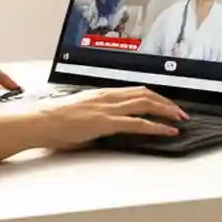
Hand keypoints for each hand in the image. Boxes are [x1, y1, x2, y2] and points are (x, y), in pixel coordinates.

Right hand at [35, 86, 189, 150]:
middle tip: (180, 112)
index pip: (135, 90)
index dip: (155, 96)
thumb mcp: (80, 113)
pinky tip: (167, 131)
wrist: (40, 121)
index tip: (166, 104)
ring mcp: (108, 108)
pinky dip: (156, 127)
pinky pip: (137, 123)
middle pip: (145, 94)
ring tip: (179, 119)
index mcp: (102, 94)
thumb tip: (104, 129)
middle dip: (167, 103)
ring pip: (145, 104)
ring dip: (166, 111)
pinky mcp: (106, 122)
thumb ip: (96, 118)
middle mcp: (108, 97)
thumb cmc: (54, 120)